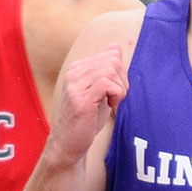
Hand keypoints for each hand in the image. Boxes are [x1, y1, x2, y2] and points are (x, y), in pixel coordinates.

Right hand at [52, 43, 125, 159]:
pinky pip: (108, 83)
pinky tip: (111, 105)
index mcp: (77, 68)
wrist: (68, 144)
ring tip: (113, 102)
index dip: (121, 74)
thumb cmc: (85, 120)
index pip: (110, 55)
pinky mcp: (80, 99)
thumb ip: (107, 70)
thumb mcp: (99, 91)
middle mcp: (74, 73)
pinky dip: (117, 94)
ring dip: (120, 88)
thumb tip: (115, 46)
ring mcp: (75, 85)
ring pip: (111, 70)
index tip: (115, 91)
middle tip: (116, 97)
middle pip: (113, 60)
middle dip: (123, 80)